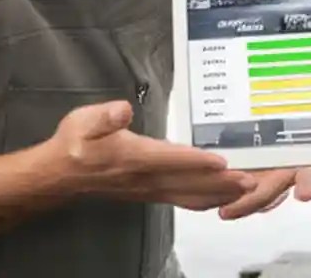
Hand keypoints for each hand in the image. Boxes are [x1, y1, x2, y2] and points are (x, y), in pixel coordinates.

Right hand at [44, 101, 256, 211]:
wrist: (60, 174)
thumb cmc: (75, 144)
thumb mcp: (84, 120)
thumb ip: (105, 116)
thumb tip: (123, 109)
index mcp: (133, 157)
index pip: (170, 159)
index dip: (197, 161)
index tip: (223, 162)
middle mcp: (145, 177)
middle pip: (189, 182)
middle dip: (221, 183)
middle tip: (251, 180)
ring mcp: (148, 189)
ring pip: (189, 195)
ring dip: (219, 194)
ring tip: (245, 190)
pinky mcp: (149, 194)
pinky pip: (182, 200)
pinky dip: (204, 201)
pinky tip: (219, 200)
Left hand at [223, 0, 310, 218]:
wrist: (245, 3)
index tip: (306, 184)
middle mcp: (304, 106)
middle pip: (305, 161)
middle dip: (289, 187)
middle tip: (269, 202)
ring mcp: (283, 122)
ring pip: (279, 173)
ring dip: (262, 197)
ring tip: (233, 208)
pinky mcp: (260, 130)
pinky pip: (260, 171)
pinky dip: (248, 193)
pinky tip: (226, 205)